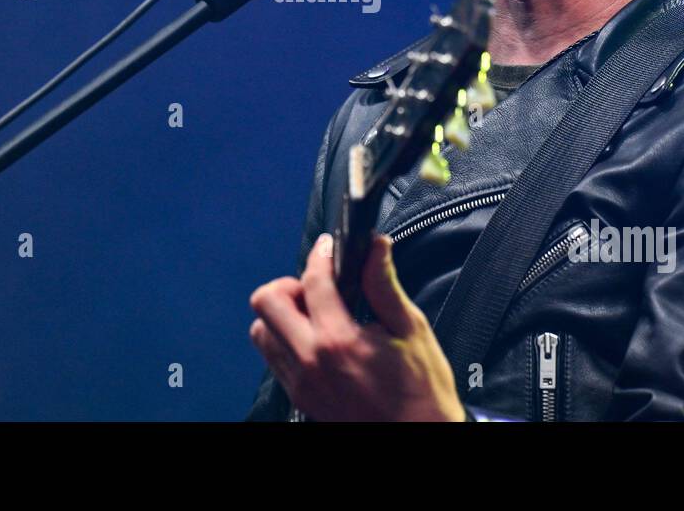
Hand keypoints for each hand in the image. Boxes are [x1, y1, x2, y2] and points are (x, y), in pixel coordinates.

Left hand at [249, 231, 465, 420]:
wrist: (419, 437)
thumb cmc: (421, 391)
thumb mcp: (411, 330)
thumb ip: (384, 285)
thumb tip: (376, 246)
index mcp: (339, 342)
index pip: (313, 281)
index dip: (321, 255)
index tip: (330, 247)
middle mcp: (310, 363)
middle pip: (266, 302)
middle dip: (289, 284)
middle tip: (318, 286)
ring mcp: (301, 383)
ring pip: (262, 331)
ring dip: (282, 314)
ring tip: (316, 313)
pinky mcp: (300, 397)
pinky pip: (274, 357)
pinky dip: (286, 339)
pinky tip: (316, 338)